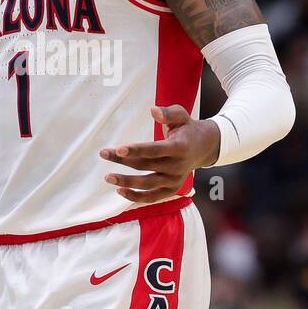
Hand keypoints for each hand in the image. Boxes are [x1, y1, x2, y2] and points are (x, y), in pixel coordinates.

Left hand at [99, 105, 220, 203]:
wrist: (203, 148)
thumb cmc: (187, 129)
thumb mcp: (182, 115)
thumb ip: (168, 113)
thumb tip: (153, 111)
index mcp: (180, 147)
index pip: (155, 150)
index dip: (137, 150)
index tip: (119, 148)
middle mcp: (178, 166)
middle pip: (146, 165)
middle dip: (123, 160)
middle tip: (104, 153)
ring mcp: (175, 180)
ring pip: (147, 184)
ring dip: (126, 182)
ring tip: (108, 177)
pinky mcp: (172, 190)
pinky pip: (152, 197)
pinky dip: (136, 197)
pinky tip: (120, 191)